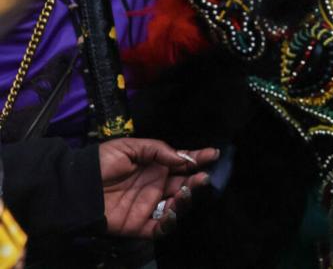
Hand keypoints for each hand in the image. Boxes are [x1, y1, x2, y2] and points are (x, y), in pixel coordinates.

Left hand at [99, 138, 216, 238]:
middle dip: (197, 180)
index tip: (213, 154)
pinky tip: (172, 212)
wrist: (76, 187)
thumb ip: (157, 150)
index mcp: (155, 166)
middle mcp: (156, 186)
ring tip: (186, 191)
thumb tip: (182, 157)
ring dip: (186, 199)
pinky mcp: (139, 225)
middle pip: (184, 184)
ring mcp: (149, 206)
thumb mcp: (129, 147)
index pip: (182, 163)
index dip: (198, 158)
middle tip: (203, 177)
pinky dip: (169, 223)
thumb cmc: (101, 163)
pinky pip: (160, 228)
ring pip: (177, 205)